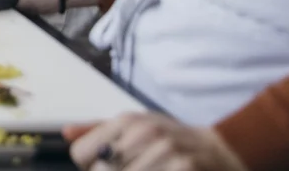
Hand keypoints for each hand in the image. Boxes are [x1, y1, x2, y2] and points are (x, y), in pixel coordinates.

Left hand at [66, 115, 246, 170]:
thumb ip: (98, 131)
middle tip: (125, 169)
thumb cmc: (172, 139)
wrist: (222, 152)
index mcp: (128, 122)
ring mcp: (167, 154)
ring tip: (148, 170)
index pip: (81, 155)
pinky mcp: (184, 170)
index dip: (89, 166)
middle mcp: (145, 134)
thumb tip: (66, 134)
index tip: (105, 166)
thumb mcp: (136, 126)